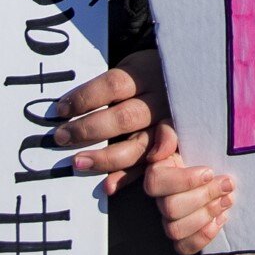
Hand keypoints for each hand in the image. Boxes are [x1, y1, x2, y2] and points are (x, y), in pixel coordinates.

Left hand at [48, 52, 163, 190]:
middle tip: (61, 137)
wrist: (194, 83)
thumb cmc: (150, 77)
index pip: (113, 85)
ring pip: (138, 146)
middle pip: (123, 118)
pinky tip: (107, 186)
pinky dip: (127, 177)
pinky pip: (149, 167)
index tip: (60, 109)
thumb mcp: (135, 68)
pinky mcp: (173, 149)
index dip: (85, 97)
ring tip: (78, 162)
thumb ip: (111, 86)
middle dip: (89, 129)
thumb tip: (67, 107)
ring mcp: (168, 127)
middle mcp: (160, 101)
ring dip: (105, 157)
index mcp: (148, 74)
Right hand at [141, 128, 234, 254]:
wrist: (222, 164)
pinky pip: (183, 248)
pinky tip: (221, 220)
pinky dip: (202, 238)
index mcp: (158, 172)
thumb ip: (169, 133)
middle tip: (228, 184)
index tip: (210, 171)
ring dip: (205, 216)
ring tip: (228, 201)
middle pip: (170, 208)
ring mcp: (170, 219)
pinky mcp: (184, 236)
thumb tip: (161, 151)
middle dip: (203, 197)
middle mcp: (160, 198)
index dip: (183, 181)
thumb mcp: (185, 129)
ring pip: (175, 230)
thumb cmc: (202, 144)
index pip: (156, 183)